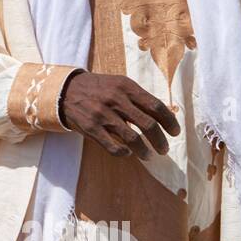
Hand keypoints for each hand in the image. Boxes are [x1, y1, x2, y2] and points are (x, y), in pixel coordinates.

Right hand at [60, 71, 179, 159]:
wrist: (65, 90)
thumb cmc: (98, 88)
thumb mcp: (119, 84)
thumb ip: (138, 97)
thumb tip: (163, 115)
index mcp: (126, 87)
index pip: (156, 106)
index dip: (169, 122)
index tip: (175, 132)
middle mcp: (116, 100)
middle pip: (148, 124)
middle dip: (160, 140)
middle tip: (164, 149)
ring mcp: (102, 115)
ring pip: (132, 138)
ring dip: (144, 150)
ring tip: (148, 155)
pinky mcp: (91, 128)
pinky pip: (113, 146)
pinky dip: (124, 153)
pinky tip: (128, 153)